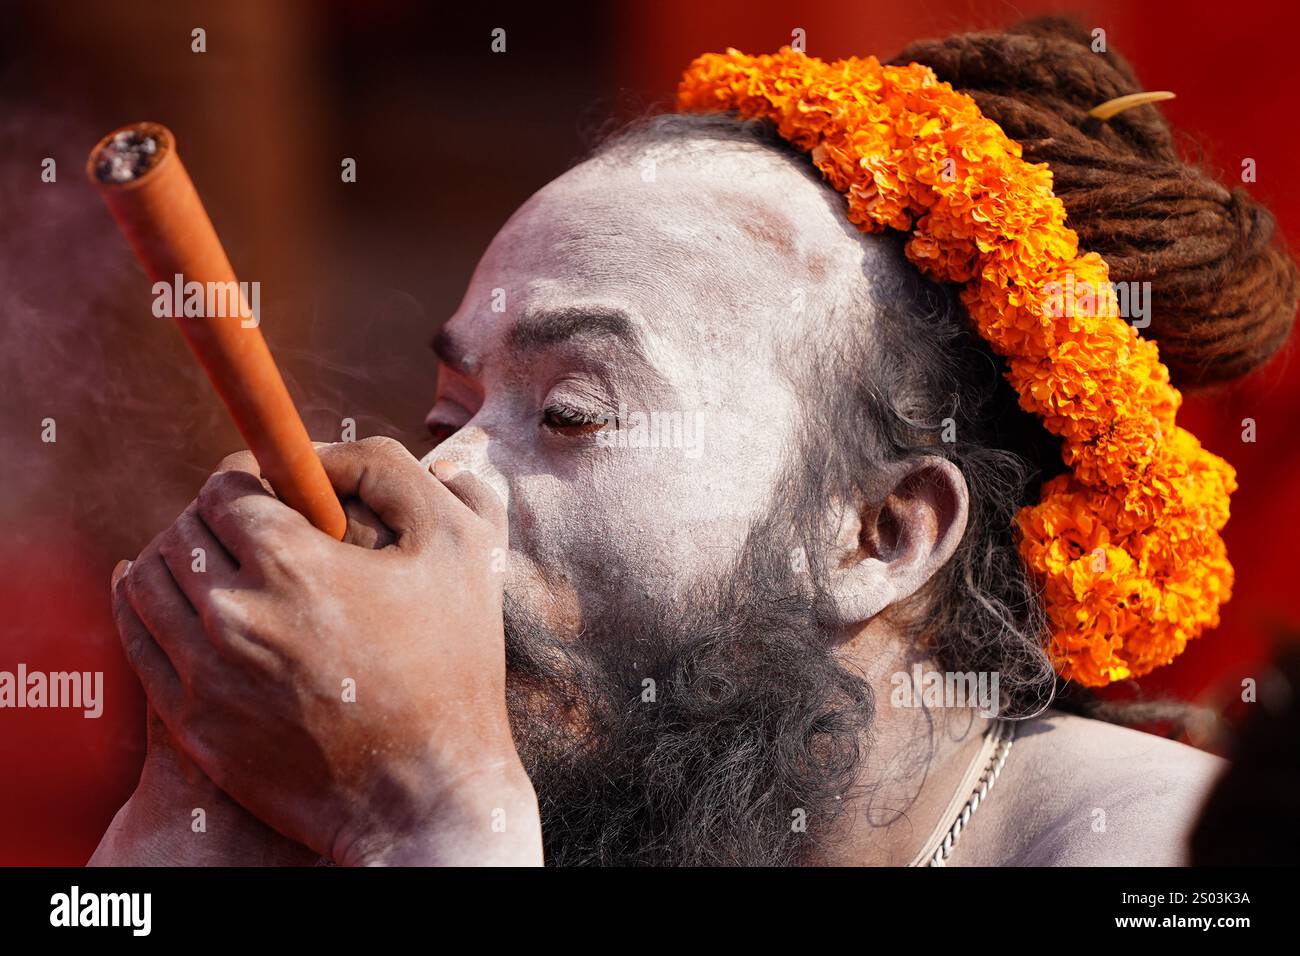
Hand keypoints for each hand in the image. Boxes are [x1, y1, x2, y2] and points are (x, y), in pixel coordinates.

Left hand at [115, 437, 540, 865]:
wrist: (426, 795)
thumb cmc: (453, 667)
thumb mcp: (460, 549)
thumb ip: (400, 475)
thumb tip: (340, 452)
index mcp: (291, 562)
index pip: (226, 485)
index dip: (253, 478)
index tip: (278, 493)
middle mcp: (231, 613)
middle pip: (183, 528)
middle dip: (219, 518)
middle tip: (260, 533)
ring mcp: (202, 672)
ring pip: (148, 579)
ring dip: (180, 558)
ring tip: (223, 567)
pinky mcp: (191, 721)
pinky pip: (136, 640)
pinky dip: (145, 607)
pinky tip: (179, 602)